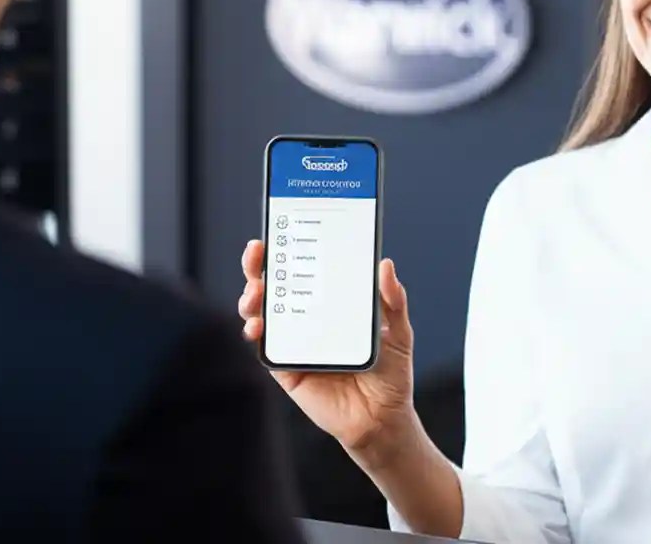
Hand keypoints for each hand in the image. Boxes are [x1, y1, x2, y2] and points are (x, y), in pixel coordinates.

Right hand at [238, 240, 418, 464]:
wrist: (383, 419)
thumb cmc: (390, 374)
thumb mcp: (398, 332)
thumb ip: (393, 301)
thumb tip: (386, 265)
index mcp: (332, 307)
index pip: (305, 273)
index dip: (289, 252)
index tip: (280, 232)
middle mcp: (308, 321)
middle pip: (276, 288)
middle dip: (259, 268)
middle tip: (258, 253)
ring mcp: (295, 344)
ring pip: (263, 315)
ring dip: (252, 298)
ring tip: (256, 290)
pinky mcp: (287, 369)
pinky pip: (266, 349)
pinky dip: (257, 334)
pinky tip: (257, 325)